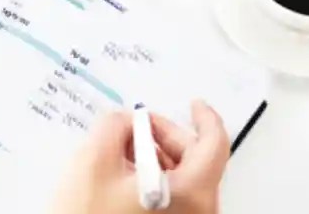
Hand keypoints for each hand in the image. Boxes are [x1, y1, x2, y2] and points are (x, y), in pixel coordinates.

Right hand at [51, 100, 230, 213]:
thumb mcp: (94, 160)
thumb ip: (116, 125)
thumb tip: (126, 120)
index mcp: (190, 192)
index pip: (214, 143)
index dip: (204, 118)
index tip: (194, 106)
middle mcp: (199, 212)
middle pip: (198, 161)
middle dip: (168, 138)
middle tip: (141, 127)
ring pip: (185, 182)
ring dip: (160, 160)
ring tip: (125, 153)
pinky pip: (176, 200)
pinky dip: (157, 182)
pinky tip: (128, 178)